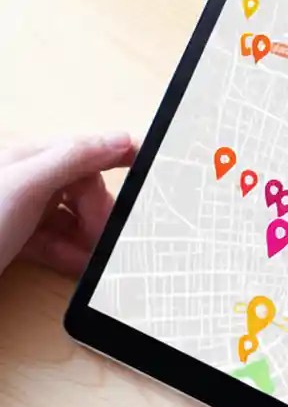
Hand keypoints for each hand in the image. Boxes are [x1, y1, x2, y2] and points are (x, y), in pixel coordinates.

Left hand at [0, 133, 135, 276]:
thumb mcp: (26, 186)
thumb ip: (73, 159)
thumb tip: (121, 139)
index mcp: (32, 160)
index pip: (85, 150)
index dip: (117, 156)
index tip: (148, 166)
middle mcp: (30, 182)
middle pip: (85, 191)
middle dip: (99, 214)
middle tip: (107, 235)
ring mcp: (24, 212)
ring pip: (74, 219)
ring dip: (88, 239)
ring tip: (92, 258)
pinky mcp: (19, 240)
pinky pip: (58, 243)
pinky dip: (70, 255)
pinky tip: (78, 267)